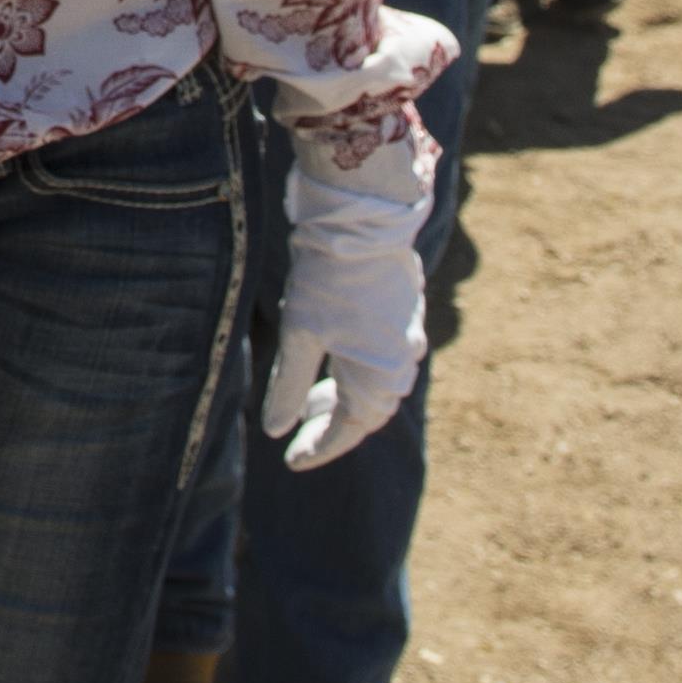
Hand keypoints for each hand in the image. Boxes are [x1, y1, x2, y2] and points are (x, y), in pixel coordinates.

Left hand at [264, 153, 430, 472]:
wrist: (362, 220)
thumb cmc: (328, 281)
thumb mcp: (300, 336)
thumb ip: (289, 387)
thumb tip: (276, 430)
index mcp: (380, 376)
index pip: (349, 430)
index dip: (320, 448)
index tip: (292, 462)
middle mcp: (401, 361)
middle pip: (366, 410)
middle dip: (331, 426)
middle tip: (297, 436)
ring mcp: (405, 334)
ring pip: (374, 382)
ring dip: (342, 395)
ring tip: (310, 399)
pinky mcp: (401, 311)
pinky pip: (379, 356)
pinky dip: (353, 368)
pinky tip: (331, 356)